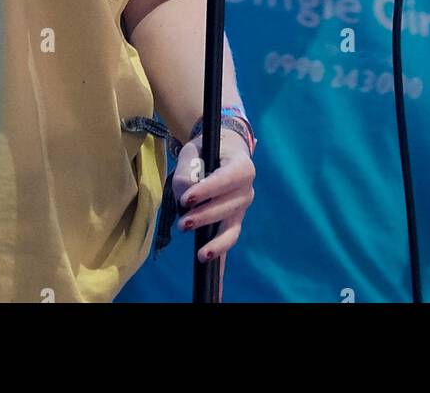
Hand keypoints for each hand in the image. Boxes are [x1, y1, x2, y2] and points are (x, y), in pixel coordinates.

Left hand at [171, 128, 255, 266]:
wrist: (225, 151)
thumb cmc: (208, 149)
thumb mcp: (194, 150)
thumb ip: (188, 169)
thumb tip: (185, 195)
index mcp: (242, 165)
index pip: (228, 179)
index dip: (209, 190)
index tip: (187, 198)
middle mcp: (247, 189)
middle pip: (230, 207)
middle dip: (206, 217)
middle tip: (183, 223)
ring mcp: (242, 209)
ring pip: (232, 229)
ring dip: (216, 242)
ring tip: (200, 253)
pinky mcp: (234, 223)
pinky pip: (227, 241)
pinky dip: (221, 259)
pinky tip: (214, 280)